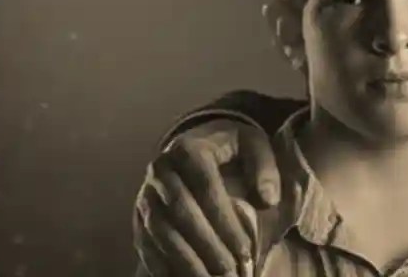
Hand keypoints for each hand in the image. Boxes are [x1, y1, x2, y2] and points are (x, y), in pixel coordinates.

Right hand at [133, 119, 279, 275]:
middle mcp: (161, 170)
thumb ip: (264, 167)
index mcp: (189, 148)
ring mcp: (146, 194)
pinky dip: (161, 265)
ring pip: (161, 231)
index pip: (206, 187)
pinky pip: (145, 243)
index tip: (245, 249)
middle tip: (228, 272)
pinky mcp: (138, 215)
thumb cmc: (230, 147)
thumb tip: (269, 199)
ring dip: (184, 261)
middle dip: (206, 246)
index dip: (225, 221)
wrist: (194, 143)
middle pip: (181, 212)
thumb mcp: (253, 144)